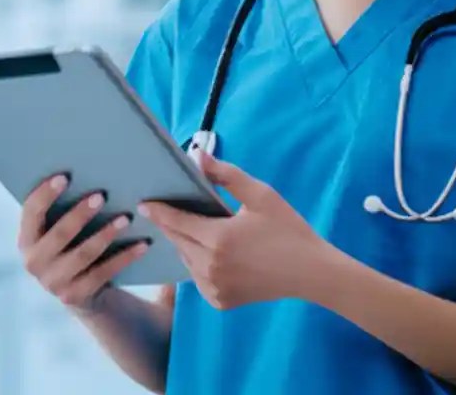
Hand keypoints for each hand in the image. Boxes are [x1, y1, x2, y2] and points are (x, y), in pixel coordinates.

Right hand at [18, 174, 150, 315]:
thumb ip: (63, 208)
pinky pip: (103, 273)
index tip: (64, 176)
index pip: (31, 213)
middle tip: (101, 195)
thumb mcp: (60, 231)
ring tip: (126, 218)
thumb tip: (86, 168)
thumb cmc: (72, 246)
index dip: (45, 194)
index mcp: (26, 239)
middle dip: (79, 214)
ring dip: (105, 234)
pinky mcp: (75, 296)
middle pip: (58, 235)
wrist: (81, 293)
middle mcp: (34, 262)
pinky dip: (124, 257)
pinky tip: (143, 244)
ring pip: (83, 254)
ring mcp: (53, 282)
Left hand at [139, 152, 326, 309]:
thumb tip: (197, 154)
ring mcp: (214, 288)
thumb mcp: (261, 195)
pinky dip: (199, 264)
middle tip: (164, 211)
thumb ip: (226, 175)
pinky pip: (198, 278)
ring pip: (187, 259)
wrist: (311, 272)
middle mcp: (211, 266)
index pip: (177, 222)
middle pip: (178, 240)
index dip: (159, 211)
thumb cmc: (288, 228)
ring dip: (186, 244)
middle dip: (171, 225)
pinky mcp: (220, 301)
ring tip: (194, 228)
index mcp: (218, 239)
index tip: (143, 203)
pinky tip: (212, 253)